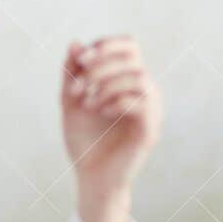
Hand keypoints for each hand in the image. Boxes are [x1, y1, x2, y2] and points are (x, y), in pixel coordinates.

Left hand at [61, 36, 162, 221]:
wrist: (90, 178)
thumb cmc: (84, 141)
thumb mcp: (70, 102)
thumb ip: (72, 74)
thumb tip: (75, 43)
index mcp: (128, 81)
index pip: (129, 46)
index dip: (106, 45)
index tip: (81, 60)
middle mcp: (145, 92)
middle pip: (133, 58)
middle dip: (101, 66)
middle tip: (77, 88)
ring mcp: (151, 110)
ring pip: (139, 77)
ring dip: (106, 85)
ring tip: (87, 103)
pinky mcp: (150, 129)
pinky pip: (142, 102)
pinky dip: (117, 101)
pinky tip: (100, 112)